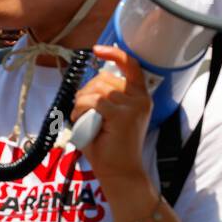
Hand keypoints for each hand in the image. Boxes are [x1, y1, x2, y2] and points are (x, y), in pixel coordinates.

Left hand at [70, 45, 152, 184]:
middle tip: (82, 111)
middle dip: (86, 92)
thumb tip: (92, 80)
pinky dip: (80, 110)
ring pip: (95, 90)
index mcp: (139, 96)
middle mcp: (140, 98)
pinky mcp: (123, 114)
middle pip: (103, 79)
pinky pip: (92, 102)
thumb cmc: (109, 145)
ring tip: (82, 120)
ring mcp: (134, 105)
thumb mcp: (108, 115)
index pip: (131, 66)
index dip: (115, 55)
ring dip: (81, 104)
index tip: (98, 50)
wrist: (119, 171)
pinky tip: (81, 122)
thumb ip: (105, 96)